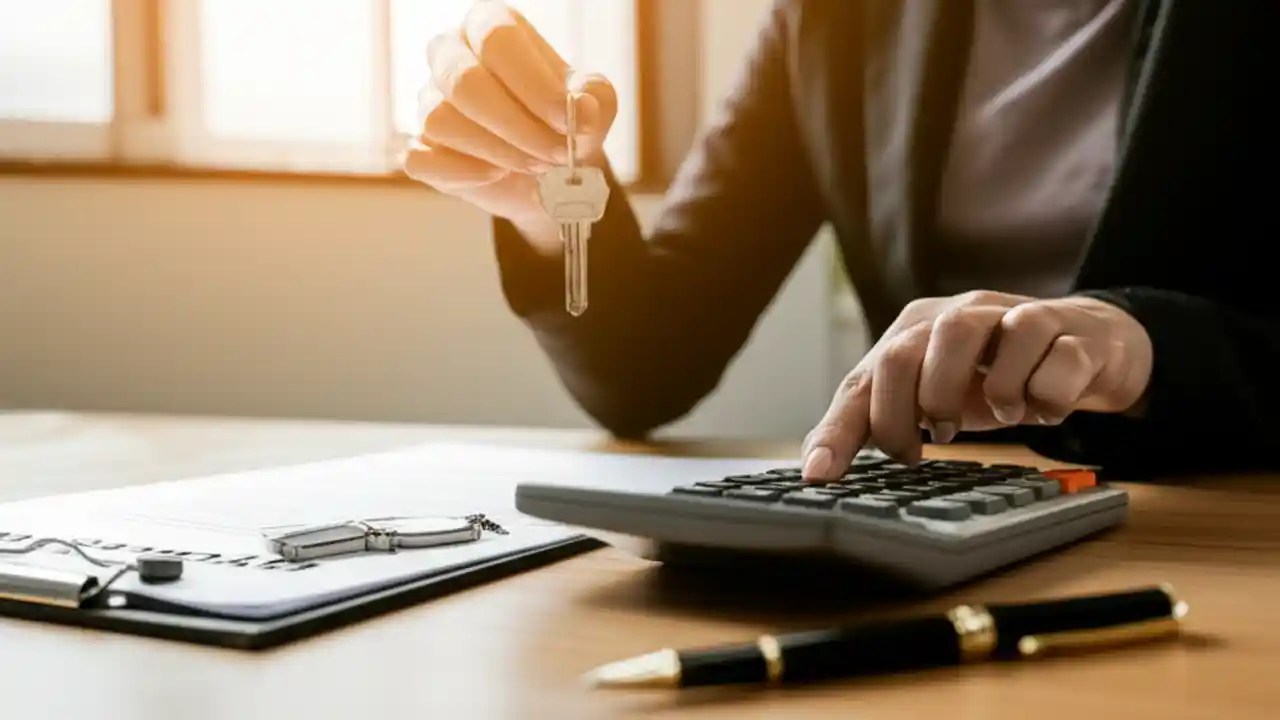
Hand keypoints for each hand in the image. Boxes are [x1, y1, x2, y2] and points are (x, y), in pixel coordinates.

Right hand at [402, 2, 617, 250]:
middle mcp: (451, 54)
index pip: (498, 39)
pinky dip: (463, 173)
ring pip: (442, 121)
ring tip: (535, 164)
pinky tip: (495, 175)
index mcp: (491, 27)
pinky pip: (421, 158)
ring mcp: (428, 100)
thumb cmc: (564, 126)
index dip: (533, 84)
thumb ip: (594, 99)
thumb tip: (582, 109)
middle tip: (556, 153)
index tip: (566, 122)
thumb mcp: (595, 106)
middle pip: (464, 82)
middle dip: (517, 126)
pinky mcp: (418, 147)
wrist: (547, 174)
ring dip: (498, 152)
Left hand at [800, 291, 1153, 479]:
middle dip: (907, 411)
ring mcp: (1014, 314)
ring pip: (969, 331)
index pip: (862, 379)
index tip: (822, 475)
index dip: (840, 430)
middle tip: (934, 440)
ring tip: (994, 418)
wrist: (1088, 344)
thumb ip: (879, 419)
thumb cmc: (995, 375)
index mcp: (916, 329)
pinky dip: (1047, 394)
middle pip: (905, 352)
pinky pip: (1053, 354)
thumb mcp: (935, 396)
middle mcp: (958, 312)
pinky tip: (1044, 409)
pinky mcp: (1070, 330)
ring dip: (972, 390)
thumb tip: (819, 465)